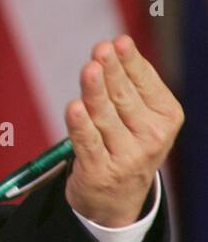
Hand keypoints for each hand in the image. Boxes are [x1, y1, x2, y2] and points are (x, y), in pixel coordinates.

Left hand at [64, 35, 182, 227]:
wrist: (117, 199)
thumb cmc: (126, 143)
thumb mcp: (140, 116)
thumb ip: (131, 83)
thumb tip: (117, 43)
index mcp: (167, 118)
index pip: (145, 83)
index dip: (130, 62)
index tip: (118, 42)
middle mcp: (152, 138)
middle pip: (124, 97)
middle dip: (111, 72)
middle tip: (101, 50)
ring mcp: (127, 157)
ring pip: (104, 116)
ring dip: (95, 92)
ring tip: (90, 69)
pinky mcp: (100, 171)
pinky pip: (87, 142)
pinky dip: (80, 125)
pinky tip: (74, 107)